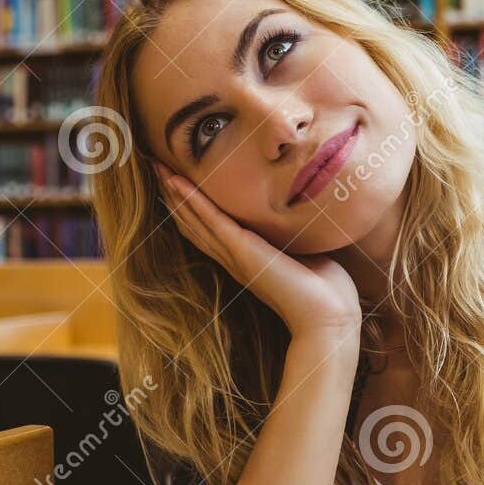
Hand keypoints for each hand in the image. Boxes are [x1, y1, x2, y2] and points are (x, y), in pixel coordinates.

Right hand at [155, 165, 360, 339]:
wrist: (329, 316)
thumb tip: (306, 218)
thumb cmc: (326, 291)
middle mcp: (235, 259)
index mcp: (247, 260)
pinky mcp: (244, 252)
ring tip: (157, 169)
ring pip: (196, 219)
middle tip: (154, 168)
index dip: (191, 206)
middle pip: (194, 223)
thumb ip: (295, 239)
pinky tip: (176, 183)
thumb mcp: (306, 255)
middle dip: (174, 196)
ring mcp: (236, 255)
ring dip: (176, 193)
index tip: (177, 181)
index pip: (210, 229)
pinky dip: (194, 201)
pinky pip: (212, 221)